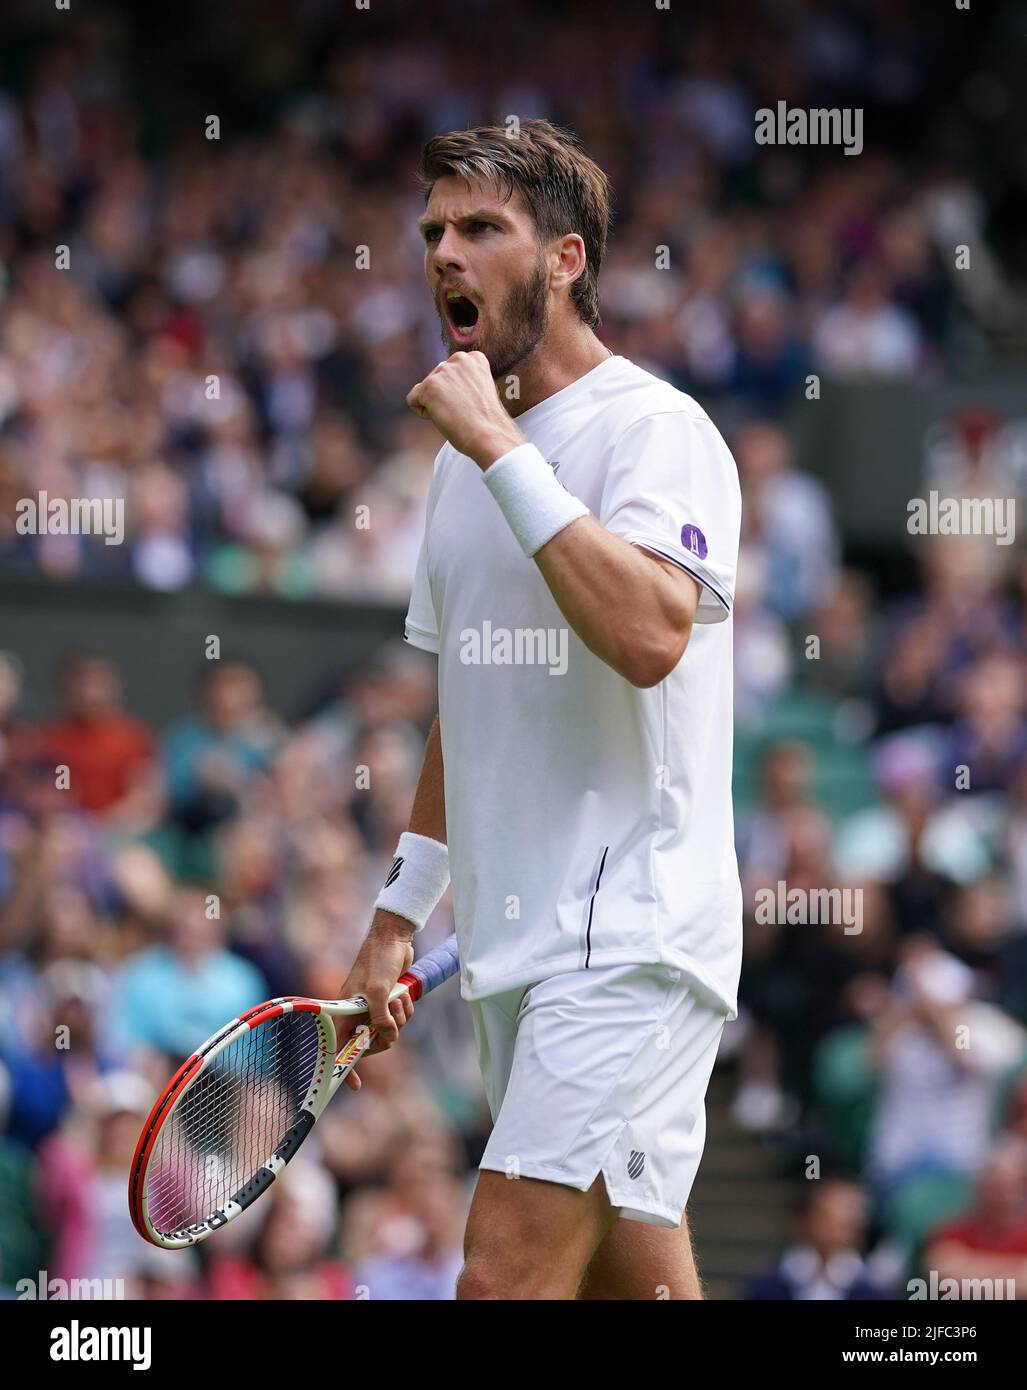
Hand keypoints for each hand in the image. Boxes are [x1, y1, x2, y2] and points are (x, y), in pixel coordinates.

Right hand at [333, 913, 415, 1091]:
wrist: (394, 937)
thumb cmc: (378, 960)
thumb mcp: (378, 991)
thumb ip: (381, 1018)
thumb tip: (388, 1037)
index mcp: (344, 1011)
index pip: (339, 1046)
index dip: (345, 1067)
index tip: (355, 1085)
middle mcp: (357, 1012)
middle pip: (371, 1042)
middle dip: (386, 1034)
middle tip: (391, 1023)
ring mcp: (374, 1007)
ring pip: (390, 1030)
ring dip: (399, 1017)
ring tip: (398, 997)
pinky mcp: (389, 1001)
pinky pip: (400, 1018)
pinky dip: (405, 1009)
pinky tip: (404, 993)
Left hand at [406, 351, 523, 468]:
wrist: (489, 436)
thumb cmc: (487, 422)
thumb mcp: (479, 391)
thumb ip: (463, 382)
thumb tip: (446, 387)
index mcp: (474, 358)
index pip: (450, 373)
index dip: (457, 393)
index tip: (471, 404)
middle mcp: (459, 358)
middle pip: (436, 379)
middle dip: (444, 397)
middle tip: (463, 411)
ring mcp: (443, 371)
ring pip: (424, 390)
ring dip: (435, 406)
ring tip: (456, 414)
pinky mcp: (429, 385)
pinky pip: (412, 399)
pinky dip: (422, 413)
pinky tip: (442, 417)